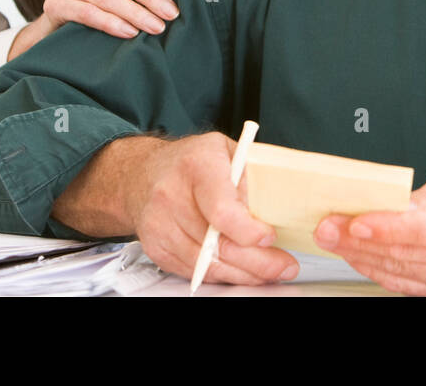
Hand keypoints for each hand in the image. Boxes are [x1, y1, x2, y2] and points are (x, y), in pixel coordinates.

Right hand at [127, 132, 298, 285]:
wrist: (144, 173)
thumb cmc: (192, 161)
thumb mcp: (228, 151)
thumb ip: (251, 175)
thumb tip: (278, 206)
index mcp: (197, 165)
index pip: (222, 210)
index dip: (249, 231)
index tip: (269, 237)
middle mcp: (172, 195)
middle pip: (218, 244)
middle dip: (257, 261)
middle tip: (282, 265)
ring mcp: (159, 224)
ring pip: (207, 264)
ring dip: (243, 272)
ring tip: (266, 270)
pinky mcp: (156, 247)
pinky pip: (194, 271)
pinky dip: (221, 274)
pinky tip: (239, 268)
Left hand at [312, 165, 425, 295]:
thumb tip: (391, 203)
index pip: (422, 229)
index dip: (384, 227)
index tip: (354, 221)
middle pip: (403, 252)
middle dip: (358, 240)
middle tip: (327, 228)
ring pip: (399, 270)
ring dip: (360, 256)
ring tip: (333, 240)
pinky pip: (404, 284)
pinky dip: (376, 271)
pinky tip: (357, 257)